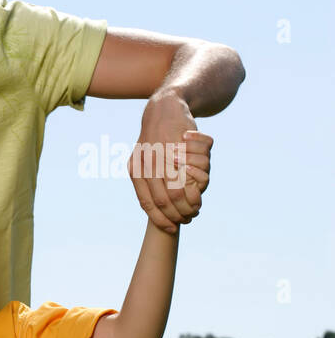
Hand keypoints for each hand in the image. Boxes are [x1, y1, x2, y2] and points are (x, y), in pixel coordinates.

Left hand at [128, 93, 211, 231]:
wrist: (165, 108)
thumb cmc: (156, 140)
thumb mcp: (145, 161)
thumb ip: (148, 182)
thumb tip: (155, 210)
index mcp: (136, 169)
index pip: (147, 201)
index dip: (160, 218)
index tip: (171, 229)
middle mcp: (147, 161)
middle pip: (166, 197)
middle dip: (180, 212)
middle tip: (191, 217)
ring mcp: (165, 150)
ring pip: (183, 183)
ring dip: (193, 195)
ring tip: (198, 201)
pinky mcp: (181, 139)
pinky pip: (197, 164)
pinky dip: (201, 173)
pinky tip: (202, 178)